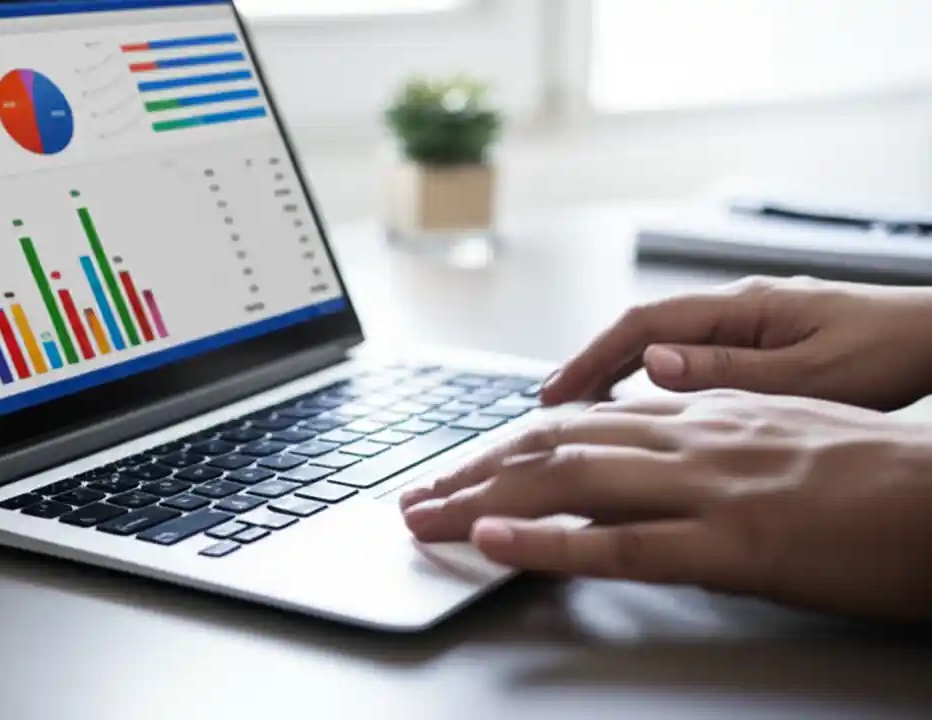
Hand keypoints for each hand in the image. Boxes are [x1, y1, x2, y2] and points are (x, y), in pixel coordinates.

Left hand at [400, 391, 931, 621]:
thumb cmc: (882, 476)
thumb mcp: (781, 439)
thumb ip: (711, 441)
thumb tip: (657, 453)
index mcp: (705, 416)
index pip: (582, 423)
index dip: (510, 446)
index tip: (464, 467)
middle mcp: (691, 440)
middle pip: (554, 446)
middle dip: (473, 473)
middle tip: (417, 497)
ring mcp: (707, 490)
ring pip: (567, 483)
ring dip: (481, 502)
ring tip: (423, 519)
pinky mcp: (732, 544)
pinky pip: (620, 542)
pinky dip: (545, 542)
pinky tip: (493, 543)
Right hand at [540, 276, 931, 410]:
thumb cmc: (887, 354)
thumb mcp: (807, 376)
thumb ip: (728, 372)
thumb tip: (651, 362)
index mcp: (741, 308)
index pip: (642, 324)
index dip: (589, 358)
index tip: (553, 393)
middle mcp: (737, 307)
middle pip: (642, 329)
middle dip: (590, 364)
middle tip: (551, 404)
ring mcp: (749, 322)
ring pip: (664, 342)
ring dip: (619, 371)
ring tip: (585, 408)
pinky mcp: (763, 341)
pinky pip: (691, 355)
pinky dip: (656, 377)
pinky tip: (650, 404)